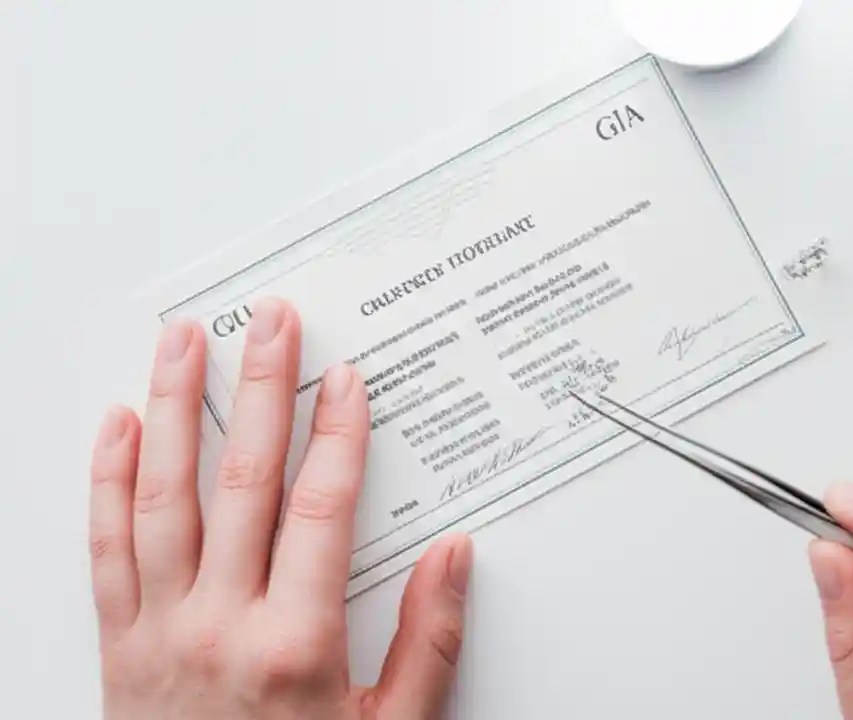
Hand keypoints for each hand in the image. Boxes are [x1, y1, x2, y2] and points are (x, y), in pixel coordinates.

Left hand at [89, 298, 469, 719]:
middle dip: (260, 389)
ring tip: (181, 343)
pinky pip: (103, 547)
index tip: (345, 380)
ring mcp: (158, 631)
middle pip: (242, 480)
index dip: (337, 435)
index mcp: (295, 646)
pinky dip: (106, 479)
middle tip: (272, 322)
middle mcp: (219, 626)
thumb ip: (429, 643)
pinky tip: (118, 427)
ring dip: (171, 409)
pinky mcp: (118, 645)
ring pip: (160, 496)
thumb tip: (455, 557)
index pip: (320, 508)